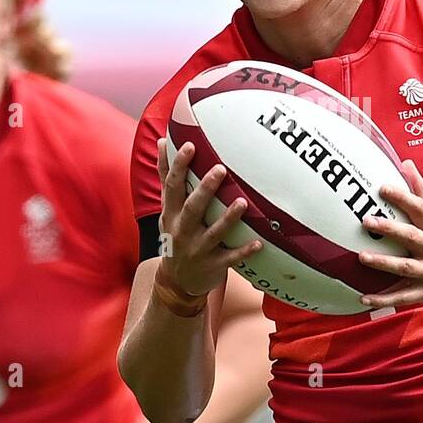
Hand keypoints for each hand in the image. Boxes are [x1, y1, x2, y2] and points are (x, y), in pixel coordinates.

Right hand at [155, 137, 261, 297]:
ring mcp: (198, 249)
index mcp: (172, 213)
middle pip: (193, 207)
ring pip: (214, 232)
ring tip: (243, 202)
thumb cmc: (176, 235)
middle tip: (220, 168)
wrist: (176, 281)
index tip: (190, 145)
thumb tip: (163, 141)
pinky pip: (231, 258)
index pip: (173, 186)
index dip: (179, 165)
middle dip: (205, 189)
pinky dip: (244, 251)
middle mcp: (182, 230)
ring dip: (228, 218)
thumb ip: (166, 177)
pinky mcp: (213, 265)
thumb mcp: (167, 208)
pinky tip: (259, 243)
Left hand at [357, 159, 422, 310]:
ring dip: (384, 263)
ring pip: (405, 267)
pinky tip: (364, 298)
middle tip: (367, 221)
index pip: (420, 209)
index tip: (382, 188)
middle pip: (411, 236)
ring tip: (362, 257)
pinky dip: (384, 299)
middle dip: (389, 228)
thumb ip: (421, 193)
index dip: (402, 198)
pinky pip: (403, 296)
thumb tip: (406, 163)